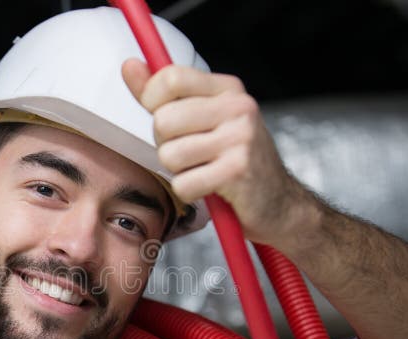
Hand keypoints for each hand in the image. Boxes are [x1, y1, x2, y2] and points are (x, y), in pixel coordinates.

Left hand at [121, 59, 316, 248]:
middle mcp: (237, 107)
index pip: (169, 79)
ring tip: (202, 171)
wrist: (279, 202)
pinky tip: (210, 188)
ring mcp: (240, 138)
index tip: (165, 118)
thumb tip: (129, 67)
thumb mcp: (202, 119)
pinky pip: (183, 184)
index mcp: (227, 89)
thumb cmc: (234, 160)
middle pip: (163, 121)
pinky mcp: (237, 171)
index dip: (152, 102)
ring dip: (178, 172)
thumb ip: (162, 95)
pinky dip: (190, 193)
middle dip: (166, 145)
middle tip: (191, 155)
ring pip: (170, 156)